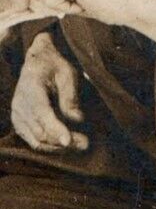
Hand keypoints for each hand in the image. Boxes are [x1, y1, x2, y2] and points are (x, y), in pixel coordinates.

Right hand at [10, 31, 86, 151]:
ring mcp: (17, 115)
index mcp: (31, 88)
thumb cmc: (55, 65)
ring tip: (80, 145)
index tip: (68, 141)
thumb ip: (70, 96)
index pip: (42, 113)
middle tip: (85, 144)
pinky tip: (66, 144)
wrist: (36, 61)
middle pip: (40, 131)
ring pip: (36, 140)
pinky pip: (33, 140)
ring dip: (58, 147)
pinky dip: (49, 146)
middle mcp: (20, 105)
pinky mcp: (19, 123)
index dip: (55, 129)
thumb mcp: (67, 73)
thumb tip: (77, 119)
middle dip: (62, 141)